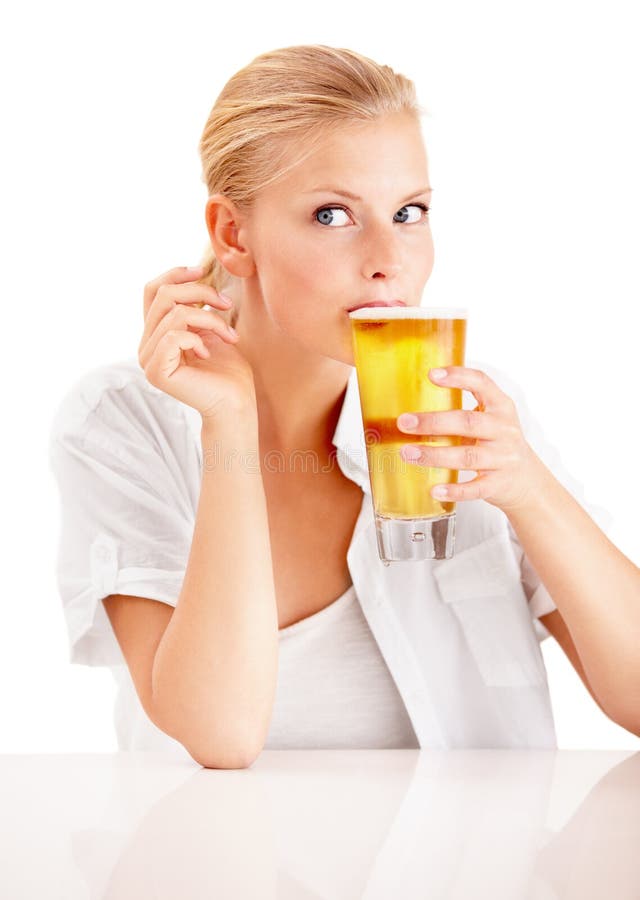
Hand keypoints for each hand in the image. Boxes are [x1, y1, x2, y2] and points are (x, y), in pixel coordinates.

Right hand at [138, 266, 255, 420]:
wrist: (236, 402)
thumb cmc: (228, 368)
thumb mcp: (209, 326)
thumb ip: (193, 305)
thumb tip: (193, 272)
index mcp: (155, 332)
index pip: (153, 290)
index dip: (175, 274)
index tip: (202, 270)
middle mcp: (145, 345)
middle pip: (164, 295)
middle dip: (201, 293)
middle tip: (228, 305)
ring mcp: (147, 359)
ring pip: (175, 314)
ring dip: (210, 319)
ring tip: (229, 336)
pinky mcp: (156, 372)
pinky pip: (174, 336)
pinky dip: (198, 338)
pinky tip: (208, 353)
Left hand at [396, 366, 545, 512]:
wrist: (527, 480)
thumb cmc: (498, 444)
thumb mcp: (490, 420)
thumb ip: (461, 411)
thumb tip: (412, 404)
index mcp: (500, 407)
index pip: (482, 384)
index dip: (458, 377)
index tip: (431, 374)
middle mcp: (504, 430)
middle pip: (467, 422)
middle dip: (433, 422)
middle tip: (404, 422)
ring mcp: (503, 458)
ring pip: (467, 456)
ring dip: (435, 455)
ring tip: (408, 453)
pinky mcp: (498, 484)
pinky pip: (474, 488)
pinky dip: (454, 490)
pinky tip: (434, 489)